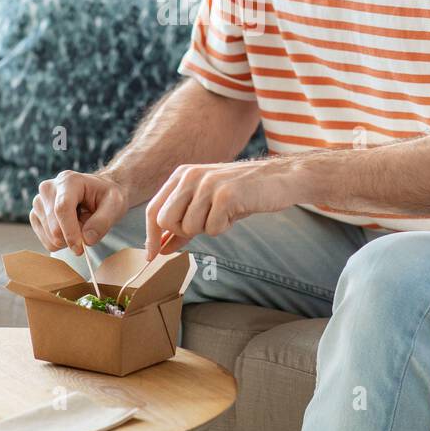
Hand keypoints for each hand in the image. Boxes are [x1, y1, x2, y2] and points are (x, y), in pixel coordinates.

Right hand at [30, 170, 129, 255]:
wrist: (98, 193)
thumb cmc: (106, 197)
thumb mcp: (115, 204)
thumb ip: (103, 221)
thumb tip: (87, 240)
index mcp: (68, 181)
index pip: (62, 208)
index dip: (70, 232)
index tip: (80, 249)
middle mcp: (48, 188)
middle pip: (54, 227)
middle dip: (74, 236)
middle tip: (88, 227)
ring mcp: (38, 202)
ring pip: (50, 237)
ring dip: (68, 239)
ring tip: (79, 224)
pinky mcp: (35, 215)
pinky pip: (46, 241)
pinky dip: (60, 242)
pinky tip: (70, 228)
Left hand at [144, 159, 295, 258]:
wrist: (278, 178)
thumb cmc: (242, 193)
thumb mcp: (207, 205)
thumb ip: (182, 224)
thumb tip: (160, 248)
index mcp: (182, 175)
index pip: (153, 210)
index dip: (150, 236)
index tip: (152, 256)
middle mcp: (190, 176)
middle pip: (166, 221)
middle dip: (183, 232)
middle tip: (206, 224)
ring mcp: (208, 183)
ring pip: (189, 227)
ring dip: (208, 228)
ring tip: (225, 213)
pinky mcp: (226, 194)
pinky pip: (212, 229)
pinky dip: (224, 227)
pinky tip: (235, 212)